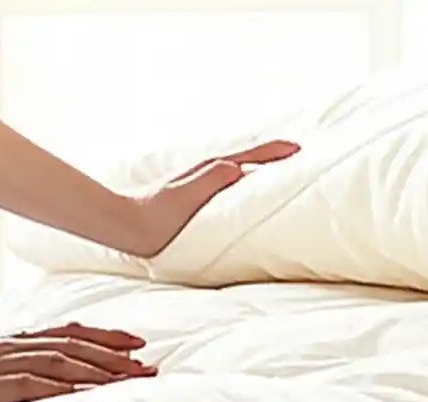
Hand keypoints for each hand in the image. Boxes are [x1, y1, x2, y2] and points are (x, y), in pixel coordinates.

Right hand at [0, 322, 155, 401]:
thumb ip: (10, 376)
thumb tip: (46, 386)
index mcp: (6, 344)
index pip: (65, 334)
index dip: (104, 336)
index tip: (138, 343)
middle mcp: (5, 347)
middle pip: (72, 345)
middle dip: (115, 354)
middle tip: (151, 366)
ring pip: (59, 360)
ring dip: (101, 370)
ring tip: (133, 380)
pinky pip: (29, 385)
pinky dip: (63, 387)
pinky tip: (88, 395)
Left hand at [119, 140, 301, 258]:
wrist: (128, 225)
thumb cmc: (155, 214)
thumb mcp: (186, 195)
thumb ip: (211, 179)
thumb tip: (238, 167)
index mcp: (212, 170)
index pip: (252, 156)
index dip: (276, 152)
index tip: (299, 149)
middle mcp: (209, 172)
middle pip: (250, 158)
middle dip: (274, 156)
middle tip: (299, 155)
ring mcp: (203, 184)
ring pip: (241, 171)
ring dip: (262, 169)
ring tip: (281, 173)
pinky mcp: (198, 199)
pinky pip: (233, 187)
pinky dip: (248, 185)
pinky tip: (249, 195)